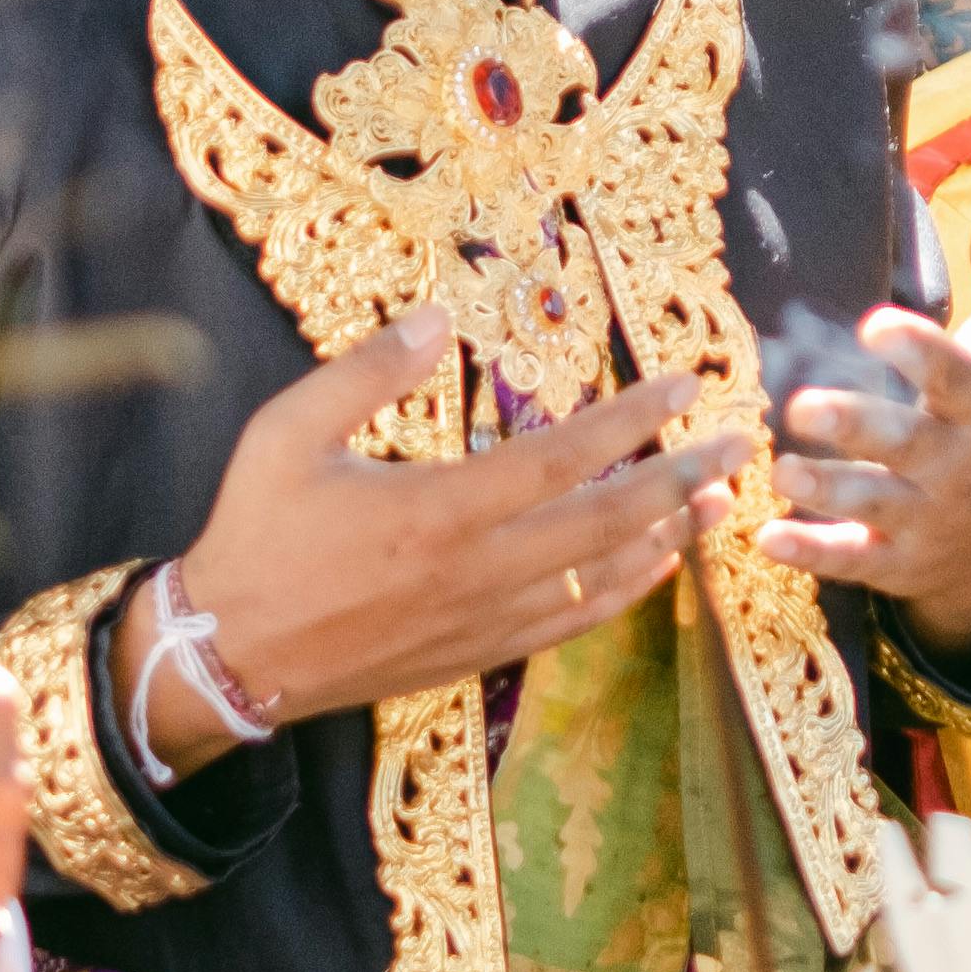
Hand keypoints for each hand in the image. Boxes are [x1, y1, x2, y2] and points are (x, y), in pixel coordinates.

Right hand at [137, 315, 757, 764]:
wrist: (227, 654)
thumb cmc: (256, 534)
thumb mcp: (287, 432)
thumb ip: (365, 371)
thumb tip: (436, 317)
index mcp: (440, 508)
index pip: (564, 455)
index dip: (634, 418)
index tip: (687, 384)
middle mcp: (478, 569)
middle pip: (608, 518)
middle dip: (683, 476)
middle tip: (742, 442)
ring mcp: (484, 620)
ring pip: (602, 576)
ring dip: (669, 536)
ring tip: (720, 500)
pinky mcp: (477, 654)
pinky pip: (572, 624)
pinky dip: (624, 592)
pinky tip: (655, 569)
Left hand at [763, 214, 970, 648]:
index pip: (955, 373)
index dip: (917, 351)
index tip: (872, 326)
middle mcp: (957, 460)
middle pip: (907, 442)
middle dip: (856, 427)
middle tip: (802, 407)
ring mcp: (928, 515)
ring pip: (873, 502)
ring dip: (825, 489)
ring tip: (780, 471)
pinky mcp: (897, 559)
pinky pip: (852, 558)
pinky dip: (811, 553)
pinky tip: (768, 540)